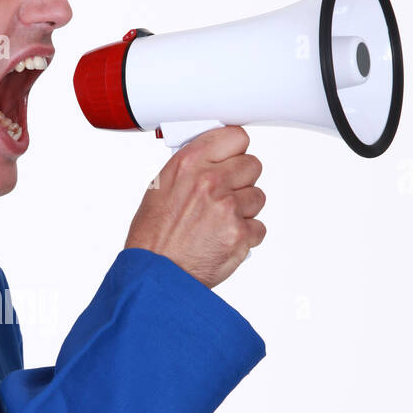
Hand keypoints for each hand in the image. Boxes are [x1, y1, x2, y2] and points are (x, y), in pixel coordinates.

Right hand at [124, 125, 265, 287]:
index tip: (231, 157)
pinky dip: (245, 235)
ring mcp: (228, 207)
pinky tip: (222, 239)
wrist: (155, 275)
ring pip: (257, 196)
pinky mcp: (241, 233)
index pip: (235, 137)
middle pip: (252, 165)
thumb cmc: (153, 237)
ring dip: (243, 209)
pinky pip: (258, 226)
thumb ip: (191, 168)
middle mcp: (210, 181)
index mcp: (188, 164)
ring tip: (218, 223)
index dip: (234, 150)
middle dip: (241, 180)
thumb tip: (213, 158)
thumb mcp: (160, 189)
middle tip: (224, 195)